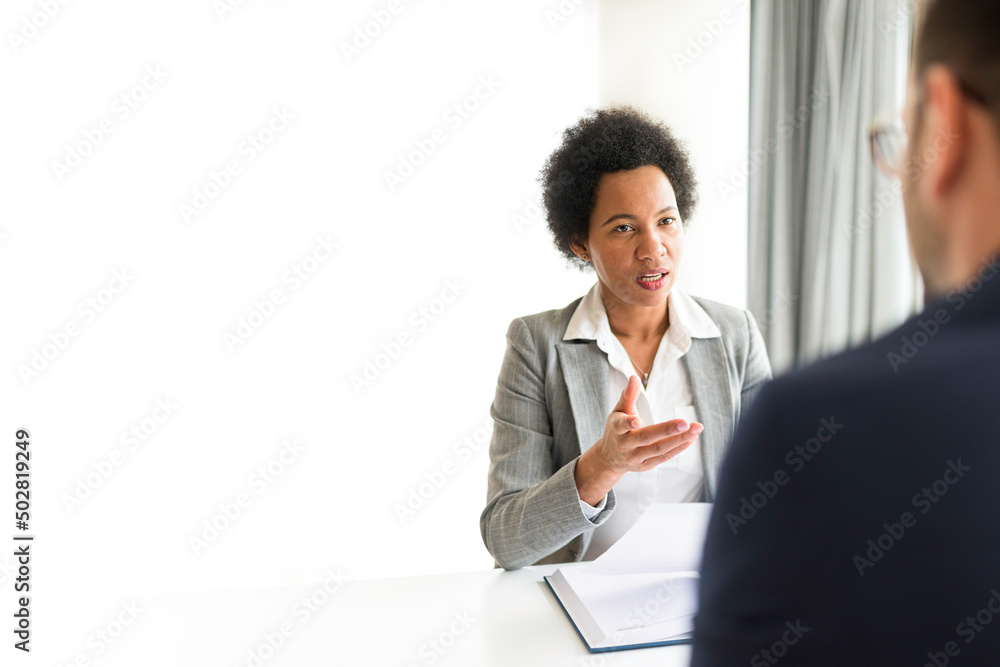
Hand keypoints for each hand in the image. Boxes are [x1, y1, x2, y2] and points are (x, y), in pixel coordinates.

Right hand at [575, 375, 703, 505]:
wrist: (610, 459)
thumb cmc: (616, 430)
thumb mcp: (618, 411)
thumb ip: (628, 395)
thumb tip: (634, 377)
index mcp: (616, 429)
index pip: (621, 425)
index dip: (628, 423)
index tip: (637, 420)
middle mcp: (625, 445)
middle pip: (646, 438)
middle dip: (666, 430)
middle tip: (685, 423)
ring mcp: (636, 457)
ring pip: (659, 449)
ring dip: (679, 439)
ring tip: (696, 428)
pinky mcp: (646, 465)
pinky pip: (664, 457)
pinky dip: (679, 448)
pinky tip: (691, 438)